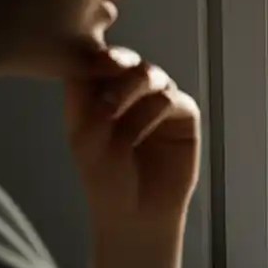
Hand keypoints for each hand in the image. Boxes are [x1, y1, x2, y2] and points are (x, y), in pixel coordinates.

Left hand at [65, 46, 200, 238]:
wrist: (138, 213)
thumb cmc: (105, 179)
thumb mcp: (84, 138)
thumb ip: (90, 99)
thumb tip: (104, 62)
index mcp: (97, 93)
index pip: (94, 60)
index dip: (94, 54)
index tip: (93, 62)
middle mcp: (128, 92)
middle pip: (126, 60)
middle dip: (118, 66)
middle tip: (107, 85)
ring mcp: (157, 102)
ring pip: (151, 75)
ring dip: (134, 90)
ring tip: (115, 116)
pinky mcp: (183, 116)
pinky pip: (174, 99)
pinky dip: (158, 109)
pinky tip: (144, 130)